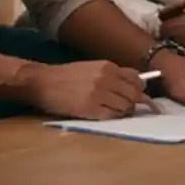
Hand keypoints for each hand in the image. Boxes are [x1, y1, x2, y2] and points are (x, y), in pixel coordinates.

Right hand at [17, 60, 156, 119]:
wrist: (43, 82)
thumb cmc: (67, 75)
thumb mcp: (92, 67)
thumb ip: (113, 74)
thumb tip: (137, 84)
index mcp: (108, 66)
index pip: (136, 78)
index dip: (140, 88)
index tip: (140, 94)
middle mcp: (106, 79)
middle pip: (134, 94)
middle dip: (135, 102)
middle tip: (129, 106)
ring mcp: (99, 94)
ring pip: (126, 106)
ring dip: (125, 111)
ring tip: (116, 111)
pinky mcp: (90, 109)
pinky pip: (112, 116)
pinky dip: (113, 117)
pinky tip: (106, 115)